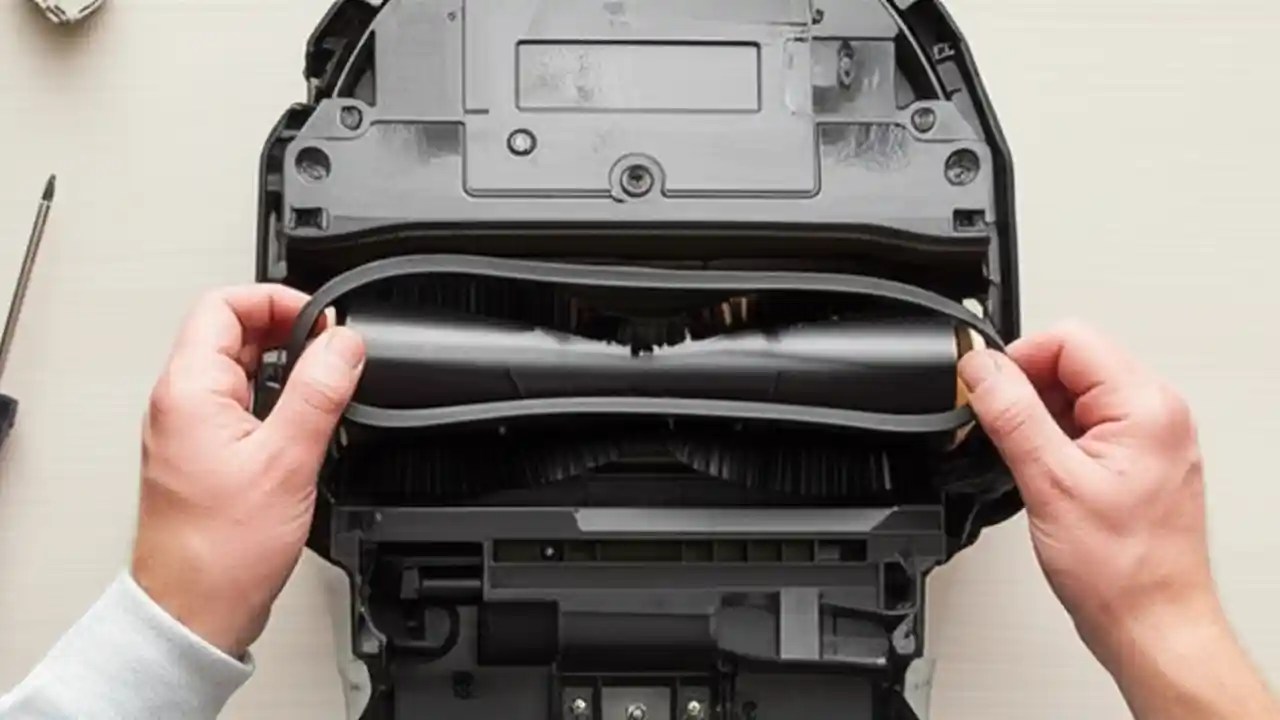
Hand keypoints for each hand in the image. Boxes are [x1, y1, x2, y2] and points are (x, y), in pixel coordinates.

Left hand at [132, 286, 364, 657]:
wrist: (195, 610)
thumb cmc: (221, 550)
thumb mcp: (288, 459)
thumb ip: (320, 392)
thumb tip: (346, 343)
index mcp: (189, 390)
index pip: (224, 305)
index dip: (277, 301)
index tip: (322, 321)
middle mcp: (180, 404)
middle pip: (230, 332)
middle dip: (287, 329)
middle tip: (333, 347)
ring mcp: (189, 430)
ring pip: (237, 369)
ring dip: (284, 364)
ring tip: (326, 380)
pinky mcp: (203, 456)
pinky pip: (239, 404)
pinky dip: (275, 397)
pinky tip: (305, 421)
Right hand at [960, 322, 1277, 717]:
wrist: (1151, 627)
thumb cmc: (1122, 571)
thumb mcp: (1050, 482)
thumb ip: (1011, 414)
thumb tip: (980, 368)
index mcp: (1146, 406)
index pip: (1069, 340)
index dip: (1017, 361)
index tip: (987, 393)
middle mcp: (1156, 414)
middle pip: (1072, 363)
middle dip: (1025, 392)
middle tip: (1004, 435)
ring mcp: (1149, 438)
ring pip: (1075, 395)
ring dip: (1038, 419)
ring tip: (1031, 467)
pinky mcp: (1137, 461)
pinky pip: (1085, 427)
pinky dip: (1054, 443)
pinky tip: (1046, 478)